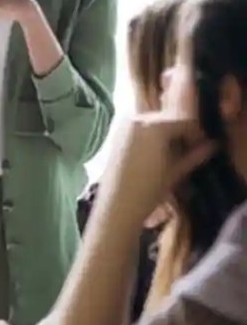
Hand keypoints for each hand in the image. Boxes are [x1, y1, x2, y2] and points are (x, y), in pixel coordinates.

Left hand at [98, 113, 218, 223]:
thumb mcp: (175, 172)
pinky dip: (149, 134)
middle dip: (180, 132)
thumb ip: (194, 155)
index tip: (203, 147)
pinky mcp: (113, 133)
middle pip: (168, 119)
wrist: (115, 206)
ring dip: (164, 132)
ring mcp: (123, 124)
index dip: (197, 135)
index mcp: (156, 126)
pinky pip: (138, 127)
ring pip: (152, 121)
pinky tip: (152, 153)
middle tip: (188, 150)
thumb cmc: (148, 191)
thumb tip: (212, 145)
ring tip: (171, 153)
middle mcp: (138, 119)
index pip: (185, 122)